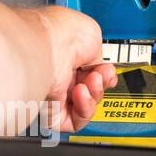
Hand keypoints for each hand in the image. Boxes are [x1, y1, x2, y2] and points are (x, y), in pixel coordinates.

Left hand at [38, 6, 117, 132]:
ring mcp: (55, 94)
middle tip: (97, 74)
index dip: (103, 74)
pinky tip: (82, 94)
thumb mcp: (93, 37)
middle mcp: (60, 77)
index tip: (105, 69)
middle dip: (101, 84)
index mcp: (67, 58)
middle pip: (91, 92)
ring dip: (95, 96)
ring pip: (85, 108)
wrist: (50, 43)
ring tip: (88, 82)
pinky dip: (85, 111)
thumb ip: (100, 57)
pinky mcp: (50, 110)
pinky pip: (74, 122)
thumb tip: (102, 69)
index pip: (90, 75)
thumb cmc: (62, 33)